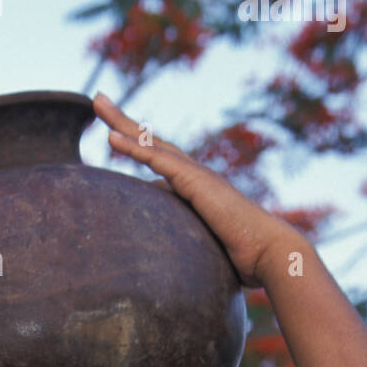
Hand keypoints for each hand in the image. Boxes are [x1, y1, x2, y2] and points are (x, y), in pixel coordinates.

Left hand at [92, 92, 301, 288]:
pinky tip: (111, 137)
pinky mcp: (194, 181)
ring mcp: (195, 174)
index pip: (160, 160)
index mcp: (196, 187)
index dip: (138, 146)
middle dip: (124, 121)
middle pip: (152, 141)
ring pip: (151, 142)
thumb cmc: (243, 257)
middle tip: (99, 101)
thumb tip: (167, 265)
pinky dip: (134, 147)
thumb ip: (188, 245)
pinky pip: (158, 159)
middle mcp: (194, 174)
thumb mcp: (205, 248)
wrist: (268, 252)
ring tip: (98, 102)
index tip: (115, 135)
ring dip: (122, 122)